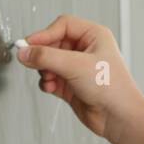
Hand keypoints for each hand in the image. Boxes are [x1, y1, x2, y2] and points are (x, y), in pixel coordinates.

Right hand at [16, 13, 143, 143]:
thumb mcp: (75, 65)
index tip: (28, 44)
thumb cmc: (112, 88)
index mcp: (94, 36)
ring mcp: (77, 68)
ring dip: (45, 70)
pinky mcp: (71, 84)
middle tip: (32, 61)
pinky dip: (47, 82)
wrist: (118, 117)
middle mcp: (85, 50)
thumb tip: (25, 52)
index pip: (62, 26)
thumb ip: (46, 57)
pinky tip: (52, 87)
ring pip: (49, 62)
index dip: (44, 34)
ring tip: (50, 78)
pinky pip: (50, 77)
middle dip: (43, 55)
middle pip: (53, 44)